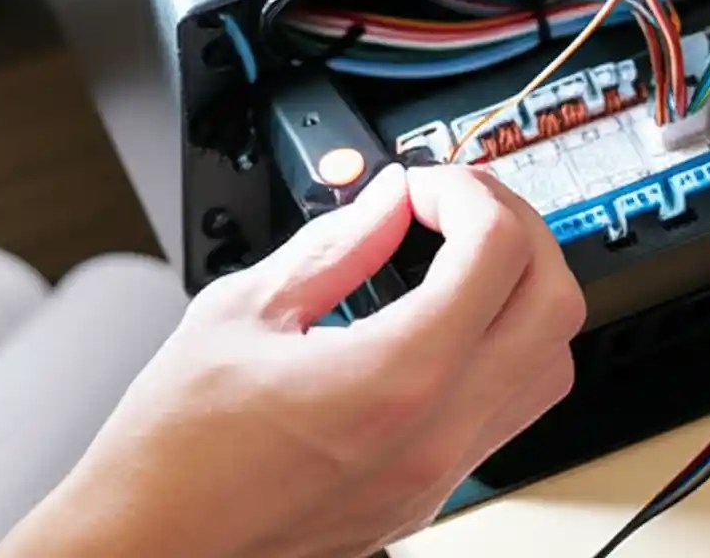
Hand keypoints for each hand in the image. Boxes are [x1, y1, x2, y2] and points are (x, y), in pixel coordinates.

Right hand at [0, 164, 585, 557]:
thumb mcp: (240, 314)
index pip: (495, 252)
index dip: (466, 193)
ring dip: (522, 294)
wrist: (154, 543)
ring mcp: (440, 474)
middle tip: (457, 206)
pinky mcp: (429, 494)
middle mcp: (435, 435)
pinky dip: (500, 348)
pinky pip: (508, 411)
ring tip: (461, 258)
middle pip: (556, 307)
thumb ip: (332, 248)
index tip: (423, 186)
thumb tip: (383, 202)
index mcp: (391, 379)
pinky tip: (444, 323)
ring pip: (550, 367)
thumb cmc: (175, 451)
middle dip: (519, 230)